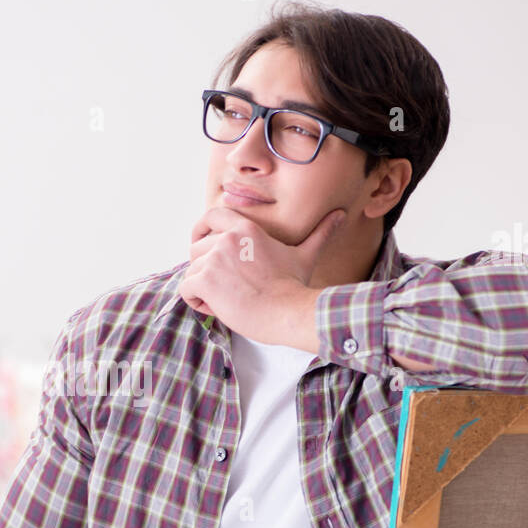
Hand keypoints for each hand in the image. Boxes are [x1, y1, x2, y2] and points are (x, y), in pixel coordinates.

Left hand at [181, 206, 346, 344]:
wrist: (289, 312)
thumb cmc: (295, 287)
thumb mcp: (305, 255)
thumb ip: (319, 234)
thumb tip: (341, 215)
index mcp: (245, 229)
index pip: (210, 216)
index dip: (200, 230)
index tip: (200, 242)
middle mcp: (227, 238)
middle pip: (196, 250)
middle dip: (205, 270)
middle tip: (228, 287)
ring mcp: (214, 258)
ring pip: (191, 271)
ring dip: (203, 289)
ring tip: (229, 299)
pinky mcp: (205, 280)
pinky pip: (186, 290)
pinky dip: (196, 302)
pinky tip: (220, 308)